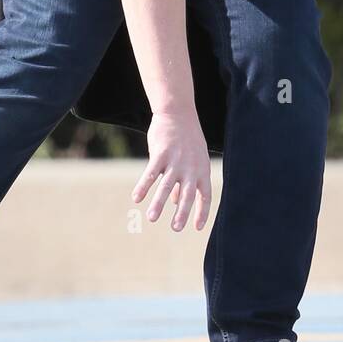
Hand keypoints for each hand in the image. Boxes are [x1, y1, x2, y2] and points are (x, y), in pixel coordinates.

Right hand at [131, 108, 211, 230]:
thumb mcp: (195, 158)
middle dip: (182, 213)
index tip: (197, 227)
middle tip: (176, 228)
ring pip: (167, 186)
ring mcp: (176, 161)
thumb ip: (188, 180)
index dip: (202, 212)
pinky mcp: (160, 154)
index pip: (205, 196)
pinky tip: (136, 198)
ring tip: (152, 218)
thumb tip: (179, 202)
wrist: (178, 113)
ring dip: (159, 203)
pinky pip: (151, 174)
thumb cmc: (187, 138)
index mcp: (202, 170)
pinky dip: (143, 186)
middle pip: (188, 195)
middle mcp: (190, 168)